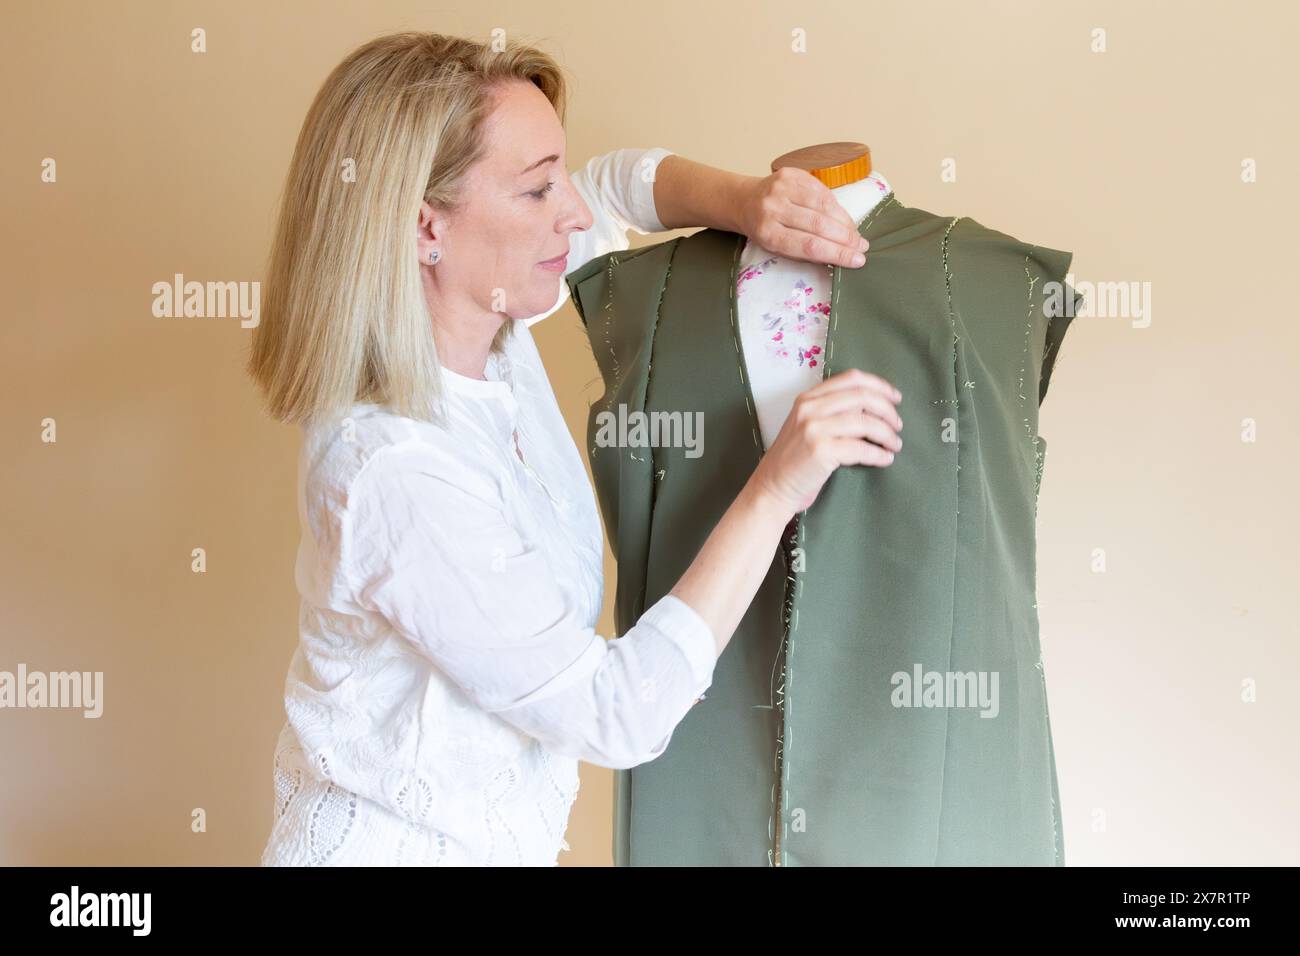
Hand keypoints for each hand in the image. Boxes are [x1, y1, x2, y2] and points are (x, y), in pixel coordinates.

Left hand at [738, 167, 869, 268]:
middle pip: (819, 225)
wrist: (744, 201)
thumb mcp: (778, 247)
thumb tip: (843, 254)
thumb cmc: (765, 229)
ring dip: (845, 222)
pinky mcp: (790, 173)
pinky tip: (842, 217)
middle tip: (862, 247)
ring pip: (823, 205)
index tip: (857, 260)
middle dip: (846, 238)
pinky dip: (835, 205)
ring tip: (855, 234)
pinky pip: (821, 190)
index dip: (837, 253)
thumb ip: (806, 251)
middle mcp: (772, 209)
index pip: (809, 245)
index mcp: (768, 234)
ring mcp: (781, 188)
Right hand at [748, 368, 902, 516]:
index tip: (896, 398)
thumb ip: (833, 411)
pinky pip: (861, 448)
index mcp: (808, 398)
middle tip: (898, 425)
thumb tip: (875, 408)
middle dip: (887, 411)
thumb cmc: (795, 459)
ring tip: (894, 445)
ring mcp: (813, 428)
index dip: (879, 386)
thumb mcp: (808, 425)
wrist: (772, 487)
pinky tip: (885, 459)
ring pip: (865, 422)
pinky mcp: (820, 451)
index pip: (851, 379)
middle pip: (862, 397)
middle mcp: (810, 408)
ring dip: (887, 434)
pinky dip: (878, 454)